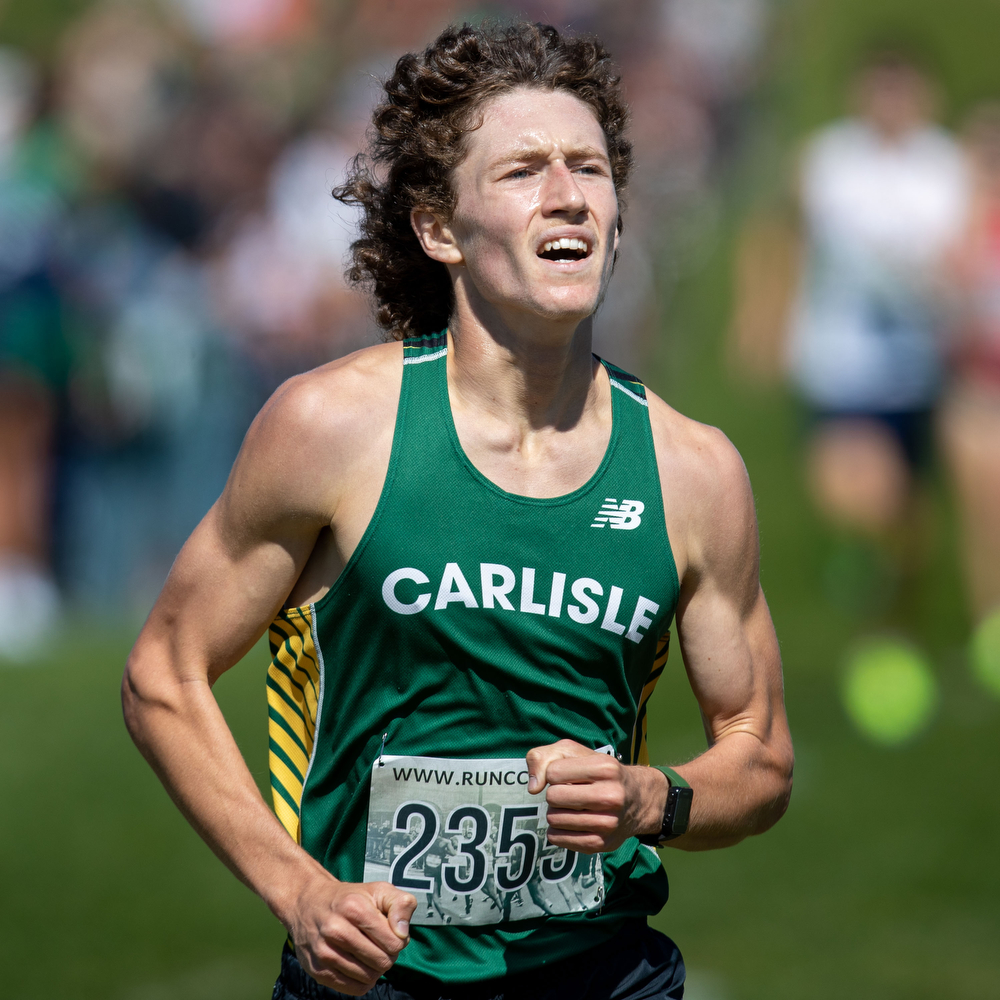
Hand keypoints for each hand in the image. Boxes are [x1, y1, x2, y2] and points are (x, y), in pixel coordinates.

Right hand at [284, 873, 417, 995]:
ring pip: (368, 977)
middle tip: (380, 944)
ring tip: (369, 953)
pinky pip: (353, 989)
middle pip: (382, 962)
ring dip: (375, 969)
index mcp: (354, 908)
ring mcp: (324, 952)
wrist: (308, 903)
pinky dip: (362, 981)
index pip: (394, 943)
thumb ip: (401, 905)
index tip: (390, 932)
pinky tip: (360, 965)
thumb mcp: (379, 890)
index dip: (398, 940)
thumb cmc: (350, 898)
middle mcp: (336, 930)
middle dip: (387, 956)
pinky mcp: (317, 970)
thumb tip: (403, 934)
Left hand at [526, 739, 666, 853]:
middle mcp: (610, 796)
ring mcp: (608, 823)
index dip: (554, 773)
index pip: (553, 772)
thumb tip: (533, 787)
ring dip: (556, 812)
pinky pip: (558, 839)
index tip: (567, 776)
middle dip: (555, 794)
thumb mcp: (576, 752)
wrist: (639, 799)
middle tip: (568, 793)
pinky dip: (557, 831)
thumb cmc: (601, 773)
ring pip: (554, 819)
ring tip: (572, 807)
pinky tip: (570, 823)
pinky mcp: (601, 844)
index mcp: (605, 768)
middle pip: (553, 797)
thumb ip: (545, 757)